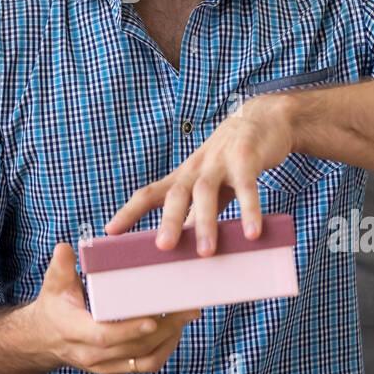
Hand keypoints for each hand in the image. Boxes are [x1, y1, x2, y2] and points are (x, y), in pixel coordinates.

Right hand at [27, 243, 199, 373]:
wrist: (45, 338)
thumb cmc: (54, 306)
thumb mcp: (53, 284)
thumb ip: (61, 266)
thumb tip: (65, 248)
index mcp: (76, 332)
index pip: (105, 336)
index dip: (130, 329)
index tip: (153, 318)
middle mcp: (92, 354)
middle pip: (134, 347)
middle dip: (165, 329)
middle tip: (188, 308)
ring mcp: (105, 365)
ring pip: (144, 360)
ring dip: (169, 340)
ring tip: (186, 317)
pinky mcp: (116, 368)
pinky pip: (145, 365)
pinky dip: (164, 349)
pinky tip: (175, 329)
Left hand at [104, 93, 295, 255]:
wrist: (262, 121)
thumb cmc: (230, 161)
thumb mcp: (211, 186)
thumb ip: (198, 212)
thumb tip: (188, 246)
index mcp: (183, 176)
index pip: (149, 193)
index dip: (129, 211)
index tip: (111, 231)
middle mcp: (196, 168)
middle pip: (175, 193)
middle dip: (168, 220)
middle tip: (162, 247)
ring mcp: (220, 161)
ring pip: (206, 191)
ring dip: (205, 222)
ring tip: (206, 252)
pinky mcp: (246, 158)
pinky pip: (247, 187)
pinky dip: (249, 210)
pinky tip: (252, 233)